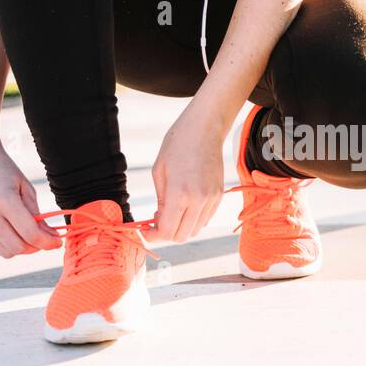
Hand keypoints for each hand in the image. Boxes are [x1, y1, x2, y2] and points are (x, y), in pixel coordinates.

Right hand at [0, 139, 60, 256]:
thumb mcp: (26, 188)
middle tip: (44, 238)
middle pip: (18, 247)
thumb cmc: (4, 170)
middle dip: (36, 247)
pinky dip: (8, 246)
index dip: (48, 242)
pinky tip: (14, 233)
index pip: (30, 234)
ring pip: (6, 252)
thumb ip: (38, 215)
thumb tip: (51, 237)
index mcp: (4, 201)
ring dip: (22, 248)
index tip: (58, 241)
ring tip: (29, 234)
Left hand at [151, 107, 227, 242]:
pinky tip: (185, 205)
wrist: (205, 128)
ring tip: (171, 212)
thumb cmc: (178, 144)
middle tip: (156, 222)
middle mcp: (199, 200)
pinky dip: (193, 219)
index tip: (146, 232)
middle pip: (182, 236)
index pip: (167, 231)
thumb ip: (160, 201)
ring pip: (195, 231)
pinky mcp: (219, 196)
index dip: (154, 236)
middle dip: (166, 234)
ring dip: (181, 228)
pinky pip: (205, 219)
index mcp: (180, 194)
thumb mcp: (159, 172)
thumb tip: (159, 221)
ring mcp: (212, 199)